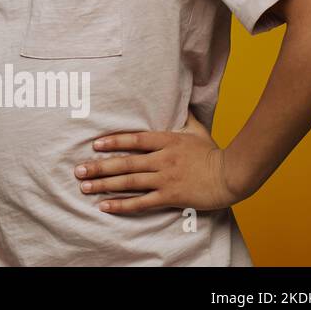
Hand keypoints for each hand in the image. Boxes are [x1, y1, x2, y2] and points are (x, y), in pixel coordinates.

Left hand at [74, 113, 243, 212]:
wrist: (232, 175)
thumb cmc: (215, 153)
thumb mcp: (198, 130)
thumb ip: (185, 118)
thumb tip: (181, 103)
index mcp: (167, 141)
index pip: (134, 140)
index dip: (113, 141)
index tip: (94, 144)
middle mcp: (162, 159)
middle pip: (125, 162)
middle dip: (99, 166)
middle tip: (78, 170)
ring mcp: (165, 178)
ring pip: (129, 181)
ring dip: (105, 185)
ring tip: (85, 187)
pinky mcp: (171, 196)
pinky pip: (142, 202)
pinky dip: (122, 205)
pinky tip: (105, 206)